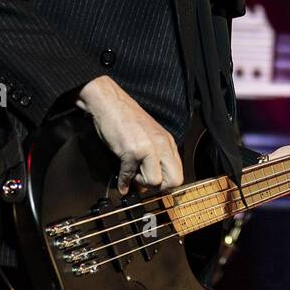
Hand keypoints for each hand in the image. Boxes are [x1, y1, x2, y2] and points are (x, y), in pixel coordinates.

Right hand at [76, 75, 183, 195]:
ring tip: (132, 173)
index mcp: (168, 142)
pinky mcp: (131, 151)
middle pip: (174, 181)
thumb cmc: (126, 119)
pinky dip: (124, 183)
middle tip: (144, 182)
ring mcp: (148, 148)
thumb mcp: (148, 136)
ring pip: (155, 182)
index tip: (153, 184)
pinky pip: (130, 176)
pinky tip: (121, 183)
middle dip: (158, 188)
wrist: (109, 102)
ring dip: (141, 183)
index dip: (166, 184)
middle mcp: (162, 145)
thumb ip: (153, 158)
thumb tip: (146, 186)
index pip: (179, 174)